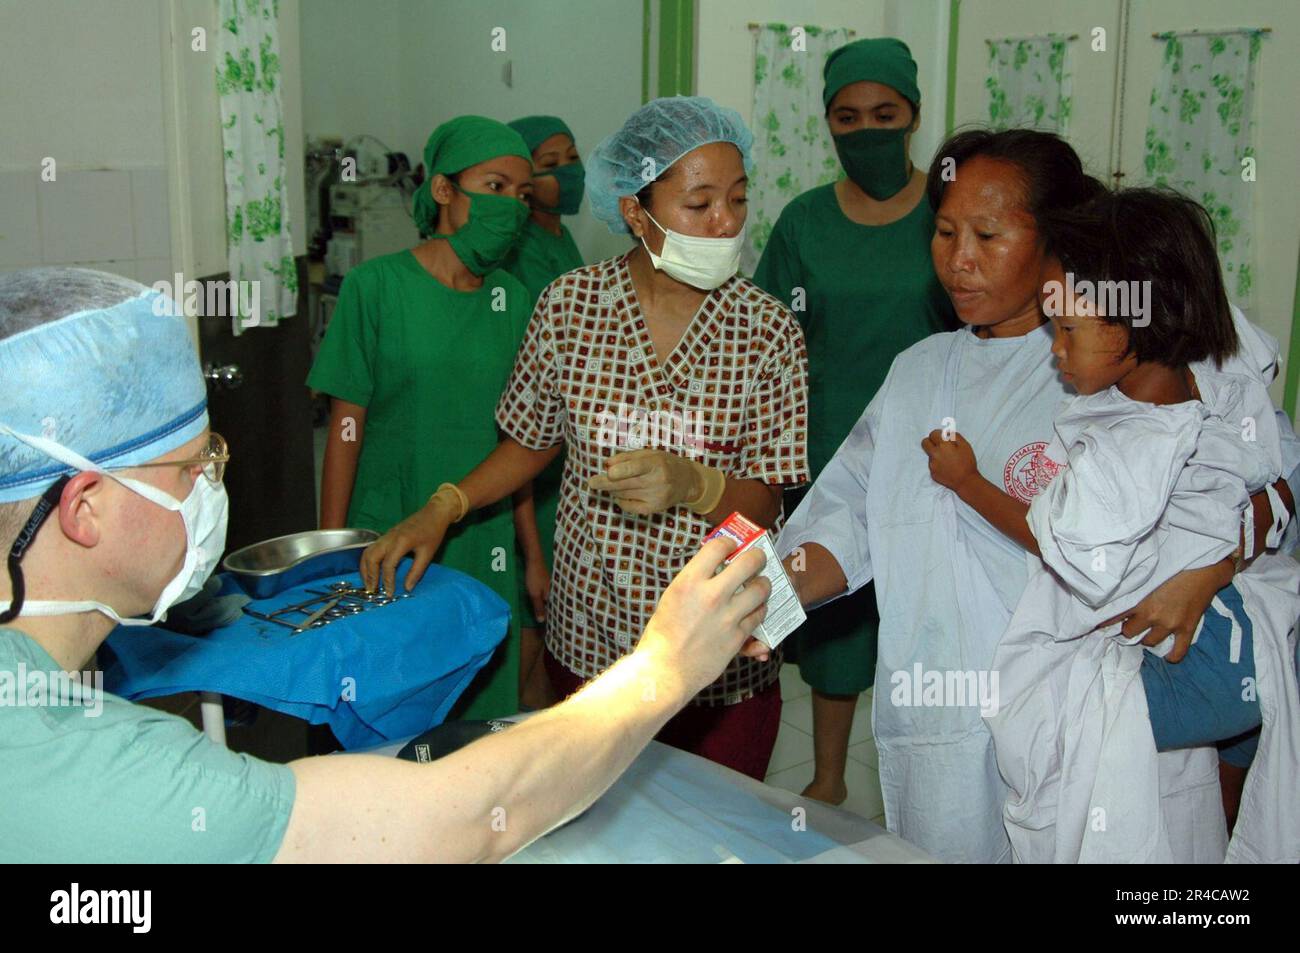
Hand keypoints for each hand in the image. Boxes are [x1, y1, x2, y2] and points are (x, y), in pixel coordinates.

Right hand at [359, 496, 456, 593]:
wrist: (433, 513)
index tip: (390, 593)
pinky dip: (368, 562)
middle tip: (372, 591)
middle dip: (370, 576)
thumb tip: (407, 589)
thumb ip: (416, 572)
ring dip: (365, 569)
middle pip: (371, 558)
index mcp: (401, 542)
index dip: (387, 581)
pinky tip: (371, 571)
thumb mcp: (428, 554)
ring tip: (369, 584)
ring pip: (367, 553)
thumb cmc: (433, 533)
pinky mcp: (385, 536)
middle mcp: (389, 538)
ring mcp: (385, 536)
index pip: (388, 565)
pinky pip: (371, 549)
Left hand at [525, 553, 550, 622]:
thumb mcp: (534, 594)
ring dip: (550, 607)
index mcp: (554, 595)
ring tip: (549, 617)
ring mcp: (551, 586)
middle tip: (553, 626)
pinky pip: (548, 595)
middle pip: (555, 605)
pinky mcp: (547, 583)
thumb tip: (542, 621)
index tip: (555, 629)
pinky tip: (544, 604)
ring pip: (552, 600)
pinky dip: (546, 601)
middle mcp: (555, 591)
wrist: (533, 559)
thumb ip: (539, 607)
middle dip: (554, 614)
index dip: (555, 619)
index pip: (556, 610)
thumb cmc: (534, 577)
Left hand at [587, 448, 701, 514]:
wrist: (686, 481)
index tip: (607, 473)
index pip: (636, 468)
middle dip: (605, 483)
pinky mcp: (653, 509)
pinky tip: (620, 494)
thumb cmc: (664, 463)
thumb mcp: (649, 453)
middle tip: (592, 482)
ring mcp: (656, 497)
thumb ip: (627, 458)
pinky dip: (620, 500)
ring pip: (624, 495)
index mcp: (656, 463)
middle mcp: (657, 481)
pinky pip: (629, 506)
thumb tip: (606, 465)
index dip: (620, 471)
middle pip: (625, 484)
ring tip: (610, 484)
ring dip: (612, 490)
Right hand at [634, 538, 770, 696]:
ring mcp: (728, 616)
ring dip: (763, 584)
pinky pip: (759, 616)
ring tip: (760, 585)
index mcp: (690, 581)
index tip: (731, 546)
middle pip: (749, 563)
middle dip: (757, 557)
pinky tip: (755, 609)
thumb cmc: (662, 635)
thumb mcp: (672, 598)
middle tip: (757, 559)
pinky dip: (759, 610)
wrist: (665, 671)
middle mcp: (712, 595)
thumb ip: (694, 582)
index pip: (719, 546)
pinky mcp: (738, 636)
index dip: (728, 543)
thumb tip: (713, 570)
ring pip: (761, 589)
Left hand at [922, 429, 978, 492]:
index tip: (942, 437)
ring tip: (948, 459)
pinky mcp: (932, 473)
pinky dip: (938, 464)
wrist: (965, 481)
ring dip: (936, 454)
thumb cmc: (967, 463)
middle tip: (940, 445)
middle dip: (931, 441)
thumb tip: (946, 433)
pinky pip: (932, 465)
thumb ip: (954, 436)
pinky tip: (947, 467)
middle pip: (924, 443)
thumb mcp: (965, 445)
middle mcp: (934, 454)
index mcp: (942, 446)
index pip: (932, 434)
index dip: (938, 434)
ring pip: (930, 454)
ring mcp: (932, 464)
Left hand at [1097, 559, 1232, 662]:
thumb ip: (1132, 589)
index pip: (1114, 616)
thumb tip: (1116, 595)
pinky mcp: (1187, 629)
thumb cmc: (1173, 567)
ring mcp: (1170, 625)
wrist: (1204, 569)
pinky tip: (1167, 655)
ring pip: (1149, 642)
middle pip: (1129, 632)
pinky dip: (1172, 656)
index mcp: (1139, 600)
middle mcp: (1152, 615)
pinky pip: (1178, 652)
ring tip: (1147, 632)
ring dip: (1146, 638)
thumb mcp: (1146, 576)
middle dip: (1128, 628)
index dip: (1105, 621)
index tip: (1098, 623)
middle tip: (1130, 622)